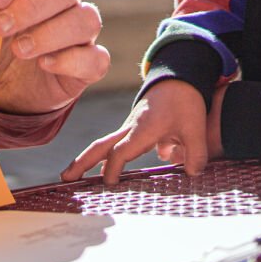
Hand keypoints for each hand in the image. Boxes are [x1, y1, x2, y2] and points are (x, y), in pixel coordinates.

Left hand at [0, 0, 108, 113]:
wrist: (4, 89)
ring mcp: (82, 34)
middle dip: (31, 6)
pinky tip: (44, 65)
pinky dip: (71, 60)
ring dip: (50, 33)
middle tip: (0, 26)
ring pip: (86, 19)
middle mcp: (66, 2)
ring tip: (18, 50)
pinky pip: (96, 58)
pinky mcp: (89, 66)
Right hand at [61, 80, 219, 181]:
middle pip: (100, 146)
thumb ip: (196, 154)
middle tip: (65, 178)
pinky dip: (103, 157)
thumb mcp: (196, 128)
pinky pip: (114, 144)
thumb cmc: (185, 101)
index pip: (122, 151)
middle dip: (82, 162)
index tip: (108, 183)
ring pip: (103, 144)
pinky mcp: (133, 129)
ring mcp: (130, 127)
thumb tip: (191, 174)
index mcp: (143, 129)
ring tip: (71, 176)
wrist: (178, 78)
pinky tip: (102, 172)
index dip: (113, 167)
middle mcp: (131, 128)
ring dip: (87, 160)